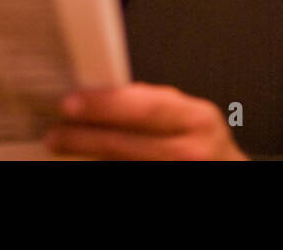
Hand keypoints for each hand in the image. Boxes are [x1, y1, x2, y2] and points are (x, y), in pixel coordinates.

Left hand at [43, 82, 248, 159]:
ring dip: (91, 155)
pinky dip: (109, 167)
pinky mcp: (172, 186)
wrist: (226, 172)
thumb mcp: (185, 114)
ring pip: (128, 165)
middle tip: (56, 132)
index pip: (146, 108)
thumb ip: (151, 106)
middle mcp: (193, 150)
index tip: (70, 103)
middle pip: (131, 143)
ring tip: (62, 143)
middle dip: (88, 136)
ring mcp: (183, 173)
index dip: (105, 106)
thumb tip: (98, 96)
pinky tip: (90, 161)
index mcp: (197, 118)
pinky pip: (132, 175)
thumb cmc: (201, 141)